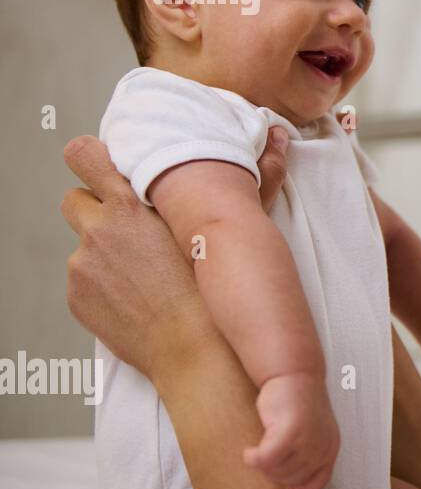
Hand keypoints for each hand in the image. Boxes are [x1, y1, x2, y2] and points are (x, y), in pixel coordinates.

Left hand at [60, 129, 290, 378]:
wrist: (195, 350)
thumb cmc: (217, 290)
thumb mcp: (237, 224)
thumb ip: (254, 175)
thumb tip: (278, 137)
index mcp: (130, 205)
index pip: (83, 156)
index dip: (89, 159)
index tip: (103, 167)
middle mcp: (99, 231)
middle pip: (74, 199)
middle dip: (96, 208)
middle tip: (129, 227)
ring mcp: (83, 266)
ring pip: (83, 244)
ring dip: (104, 250)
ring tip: (140, 271)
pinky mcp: (78, 298)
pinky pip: (84, 279)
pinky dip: (103, 283)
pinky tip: (135, 296)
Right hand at [244, 372, 339, 488]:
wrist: (293, 373)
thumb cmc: (297, 402)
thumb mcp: (313, 431)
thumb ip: (308, 455)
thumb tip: (291, 485)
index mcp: (331, 448)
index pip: (316, 482)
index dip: (296, 485)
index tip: (281, 480)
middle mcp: (323, 447)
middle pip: (290, 480)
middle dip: (273, 473)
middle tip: (264, 456)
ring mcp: (307, 440)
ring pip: (276, 472)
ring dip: (262, 465)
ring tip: (259, 450)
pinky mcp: (289, 433)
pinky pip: (264, 460)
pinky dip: (252, 458)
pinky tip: (248, 451)